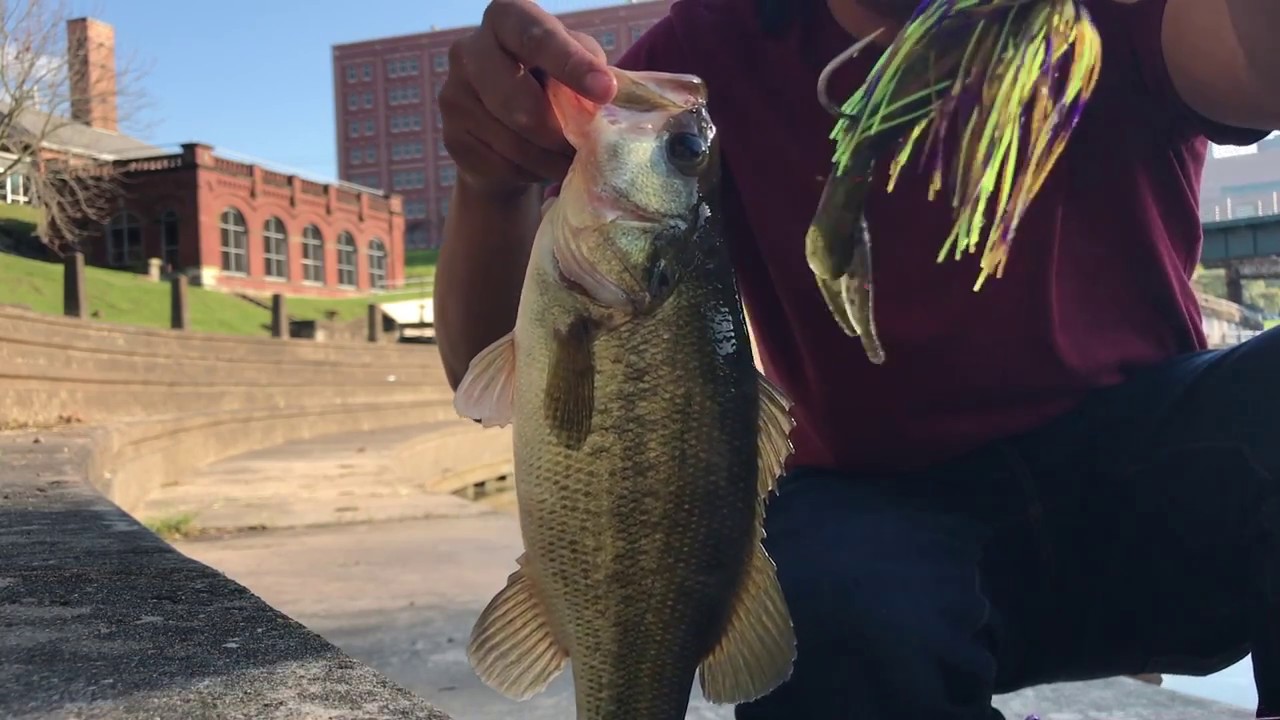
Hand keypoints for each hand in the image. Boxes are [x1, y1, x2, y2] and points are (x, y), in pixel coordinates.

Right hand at [440, 0, 616, 196]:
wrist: (504, 130)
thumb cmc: (548, 85)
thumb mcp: (572, 64)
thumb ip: (586, 67)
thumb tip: (602, 92)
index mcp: (504, 18)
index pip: (535, 37)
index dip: (571, 64)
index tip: (605, 91)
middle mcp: (467, 50)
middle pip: (518, 100)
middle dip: (557, 130)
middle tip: (584, 144)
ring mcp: (453, 95)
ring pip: (514, 141)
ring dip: (552, 158)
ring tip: (570, 158)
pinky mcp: (452, 137)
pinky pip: (503, 165)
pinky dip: (533, 171)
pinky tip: (542, 165)